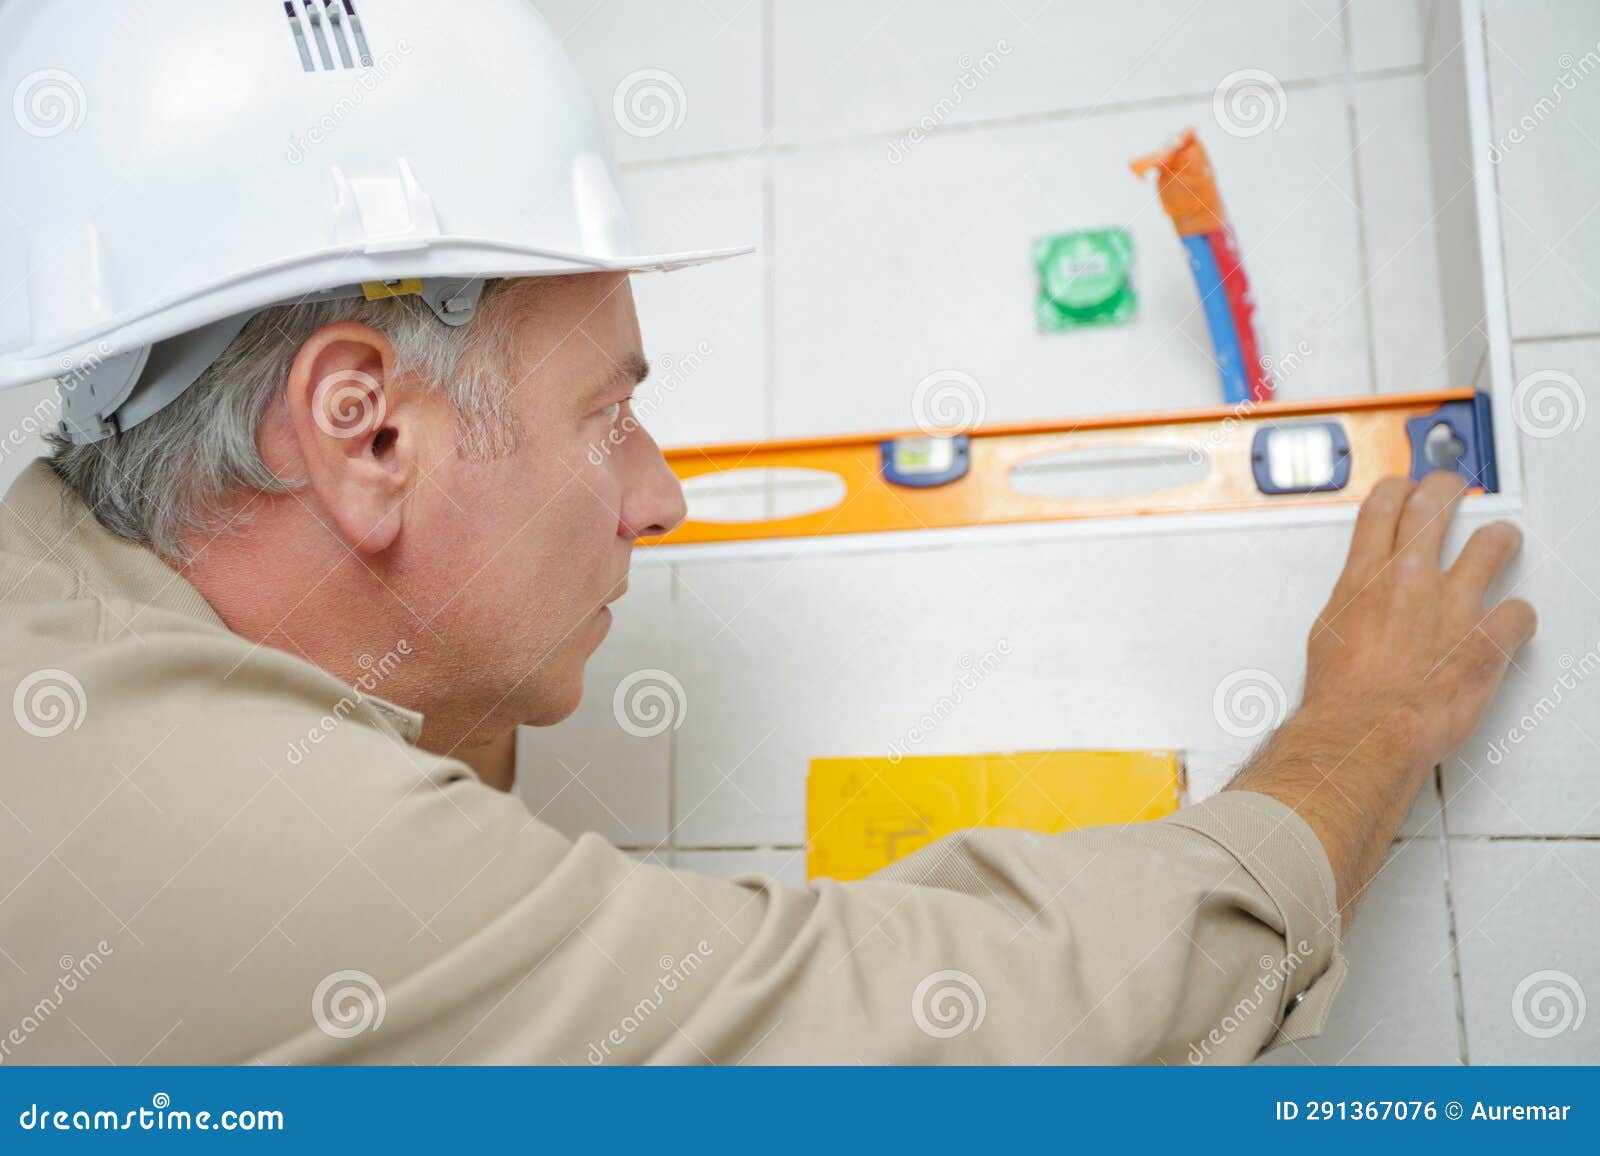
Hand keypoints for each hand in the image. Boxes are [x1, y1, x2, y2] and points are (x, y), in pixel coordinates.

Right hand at [1229, 471, 1534, 917]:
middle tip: (1454, 489)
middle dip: (1447, 489)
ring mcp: (1454, 606)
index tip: (1405, 488)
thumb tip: (1361, 605)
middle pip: (1434, 506)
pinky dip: (1517, 618)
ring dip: (1499, 539)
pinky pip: (1519, 613)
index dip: (1398, 490)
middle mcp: (1411, 580)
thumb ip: (1351, 607)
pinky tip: (1512, 622)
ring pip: (1491, 545)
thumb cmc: (1340, 696)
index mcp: (1365, 577)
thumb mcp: (1327, 635)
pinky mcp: (1489, 638)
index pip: (1383, 507)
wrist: (1366, 731)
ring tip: (1502, 539)